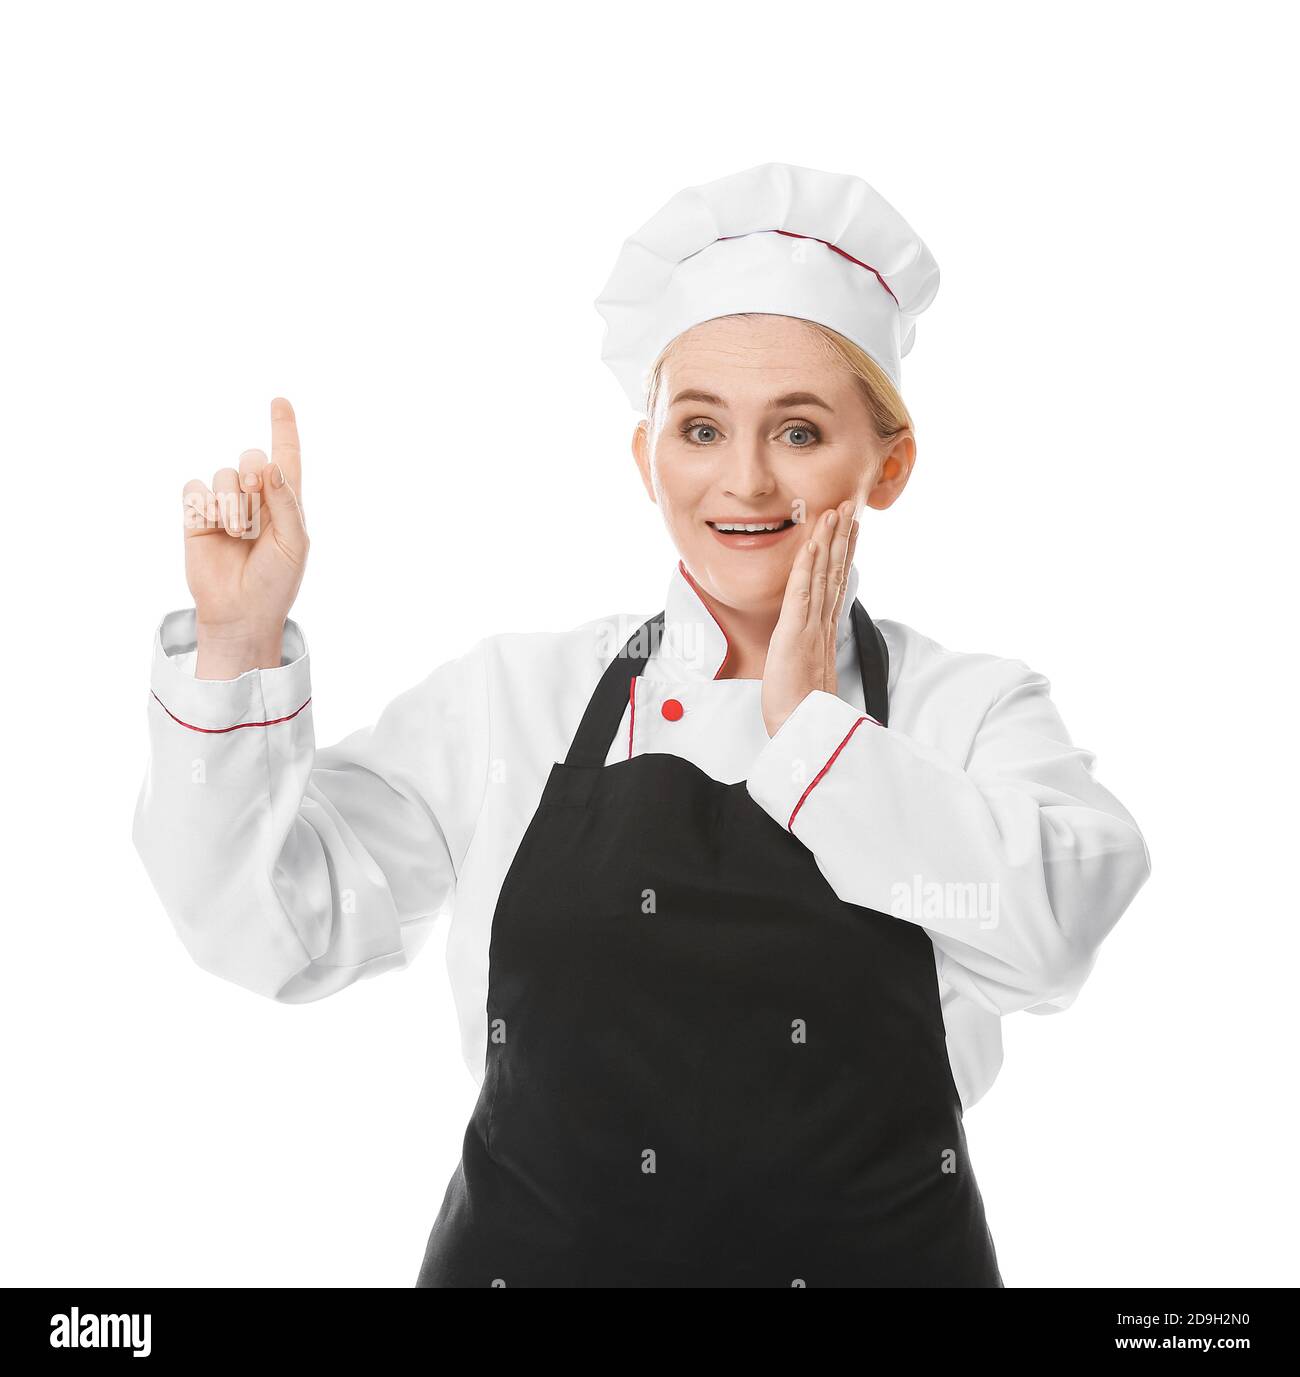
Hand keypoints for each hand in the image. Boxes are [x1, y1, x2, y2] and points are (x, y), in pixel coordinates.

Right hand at [183, 398, 308, 677]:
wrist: (240, 613)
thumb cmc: (276, 582)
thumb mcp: (295, 544)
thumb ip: (286, 502)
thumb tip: (270, 465)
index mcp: (285, 502)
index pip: (286, 457)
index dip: (283, 428)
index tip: (279, 401)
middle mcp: (255, 498)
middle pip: (251, 458)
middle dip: (253, 473)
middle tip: (256, 500)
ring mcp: (224, 506)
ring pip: (223, 476)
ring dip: (232, 506)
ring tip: (237, 536)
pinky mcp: (197, 516)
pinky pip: (195, 490)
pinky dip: (205, 508)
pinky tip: (211, 531)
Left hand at [761, 498, 858, 736]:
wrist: (800, 731)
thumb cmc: (800, 708)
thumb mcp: (804, 672)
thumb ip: (810, 654)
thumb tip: (811, 647)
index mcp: (823, 632)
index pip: (834, 584)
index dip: (842, 554)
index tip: (849, 530)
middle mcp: (822, 624)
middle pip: (835, 572)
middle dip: (842, 538)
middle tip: (850, 508)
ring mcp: (811, 627)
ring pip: (823, 575)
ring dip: (829, 541)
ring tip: (836, 513)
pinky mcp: (796, 634)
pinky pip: (802, 593)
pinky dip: (807, 566)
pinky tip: (813, 544)